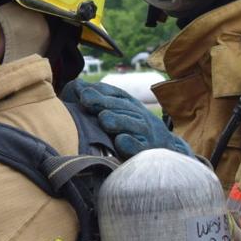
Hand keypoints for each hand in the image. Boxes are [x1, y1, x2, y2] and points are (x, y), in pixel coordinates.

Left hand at [61, 79, 192, 159]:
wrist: (165, 156)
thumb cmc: (131, 132)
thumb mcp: (119, 113)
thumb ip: (98, 101)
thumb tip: (76, 85)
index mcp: (130, 106)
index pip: (116, 95)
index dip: (100, 92)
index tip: (82, 91)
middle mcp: (139, 117)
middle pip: (122, 107)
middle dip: (104, 102)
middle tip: (85, 99)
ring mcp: (146, 135)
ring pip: (133, 124)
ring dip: (118, 121)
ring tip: (103, 118)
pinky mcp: (147, 153)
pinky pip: (140, 148)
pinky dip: (131, 145)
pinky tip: (121, 141)